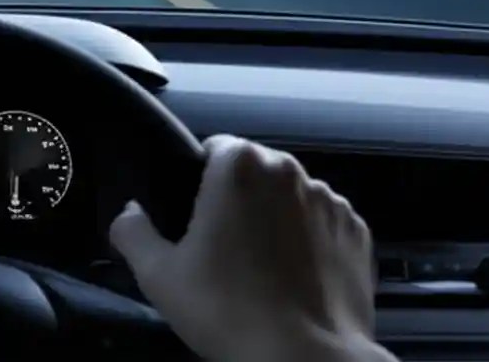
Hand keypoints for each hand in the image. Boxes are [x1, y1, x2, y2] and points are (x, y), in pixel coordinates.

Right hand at [109, 135, 394, 361]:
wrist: (307, 359)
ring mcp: (331, 201)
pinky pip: (323, 224)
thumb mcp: (159, 275)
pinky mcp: (359, 232)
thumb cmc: (229, 312)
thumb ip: (133, 232)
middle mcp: (290, 171)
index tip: (196, 219)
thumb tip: (129, 214)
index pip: (213, 148)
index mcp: (239, 166)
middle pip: (254, 171)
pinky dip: (309, 241)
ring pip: (290, 197)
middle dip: (239, 199)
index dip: (199, 181)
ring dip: (275, 218)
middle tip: (223, 249)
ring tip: (262, 268)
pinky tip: (295, 277)